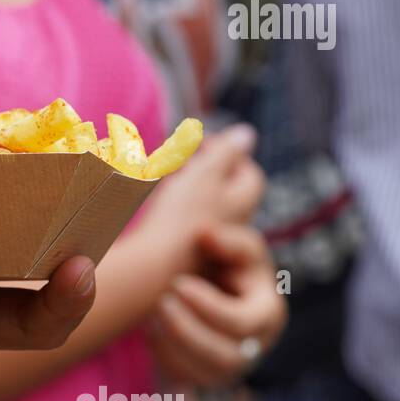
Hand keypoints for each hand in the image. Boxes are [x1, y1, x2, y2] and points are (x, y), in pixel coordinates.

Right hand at [140, 124, 264, 274]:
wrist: (155, 266)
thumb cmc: (182, 216)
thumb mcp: (206, 173)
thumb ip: (226, 151)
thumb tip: (247, 134)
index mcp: (242, 200)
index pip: (247, 170)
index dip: (227, 152)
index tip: (201, 143)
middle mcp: (231, 221)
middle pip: (224, 185)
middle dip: (202, 166)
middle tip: (178, 155)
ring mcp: (208, 237)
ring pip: (201, 200)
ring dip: (184, 182)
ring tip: (161, 171)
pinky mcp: (185, 247)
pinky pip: (183, 217)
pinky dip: (172, 201)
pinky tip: (152, 198)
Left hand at [144, 222, 286, 387]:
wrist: (215, 283)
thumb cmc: (229, 261)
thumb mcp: (238, 245)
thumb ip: (229, 239)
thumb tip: (207, 235)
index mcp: (268, 314)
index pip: (243, 324)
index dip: (210, 307)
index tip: (178, 283)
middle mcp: (254, 347)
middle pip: (226, 357)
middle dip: (188, 331)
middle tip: (160, 301)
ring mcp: (231, 366)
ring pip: (205, 375)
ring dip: (173, 347)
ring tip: (152, 314)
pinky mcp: (205, 374)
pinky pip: (185, 379)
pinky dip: (164, 358)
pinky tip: (151, 329)